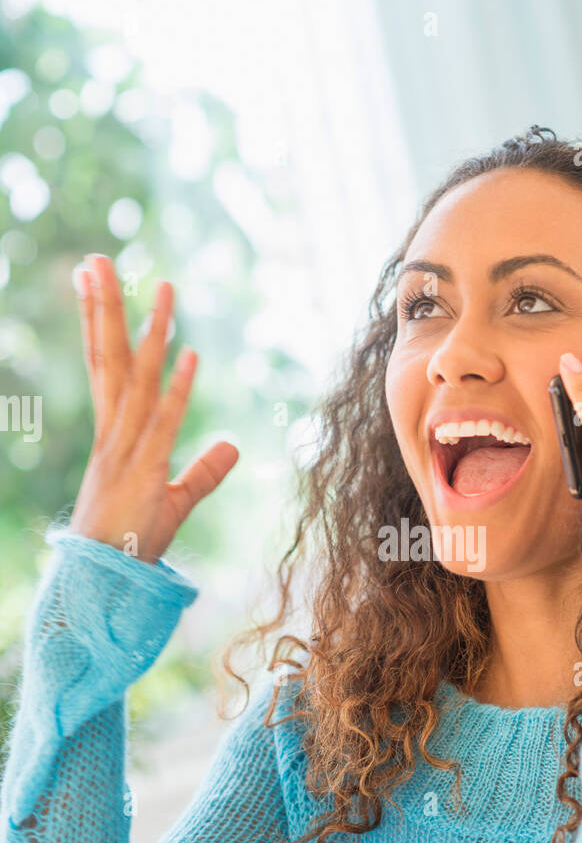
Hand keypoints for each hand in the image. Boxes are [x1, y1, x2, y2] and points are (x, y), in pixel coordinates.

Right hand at [68, 254, 238, 562]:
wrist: (103, 584)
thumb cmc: (129, 546)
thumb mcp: (175, 502)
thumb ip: (204, 472)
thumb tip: (232, 447)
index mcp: (113, 436)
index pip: (102, 366)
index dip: (96, 322)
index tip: (89, 280)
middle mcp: (113, 435)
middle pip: (108, 360)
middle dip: (104, 308)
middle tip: (97, 258)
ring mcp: (125, 451)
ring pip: (137, 380)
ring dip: (151, 332)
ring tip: (160, 287)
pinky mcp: (144, 471)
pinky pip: (163, 422)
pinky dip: (177, 388)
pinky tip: (189, 353)